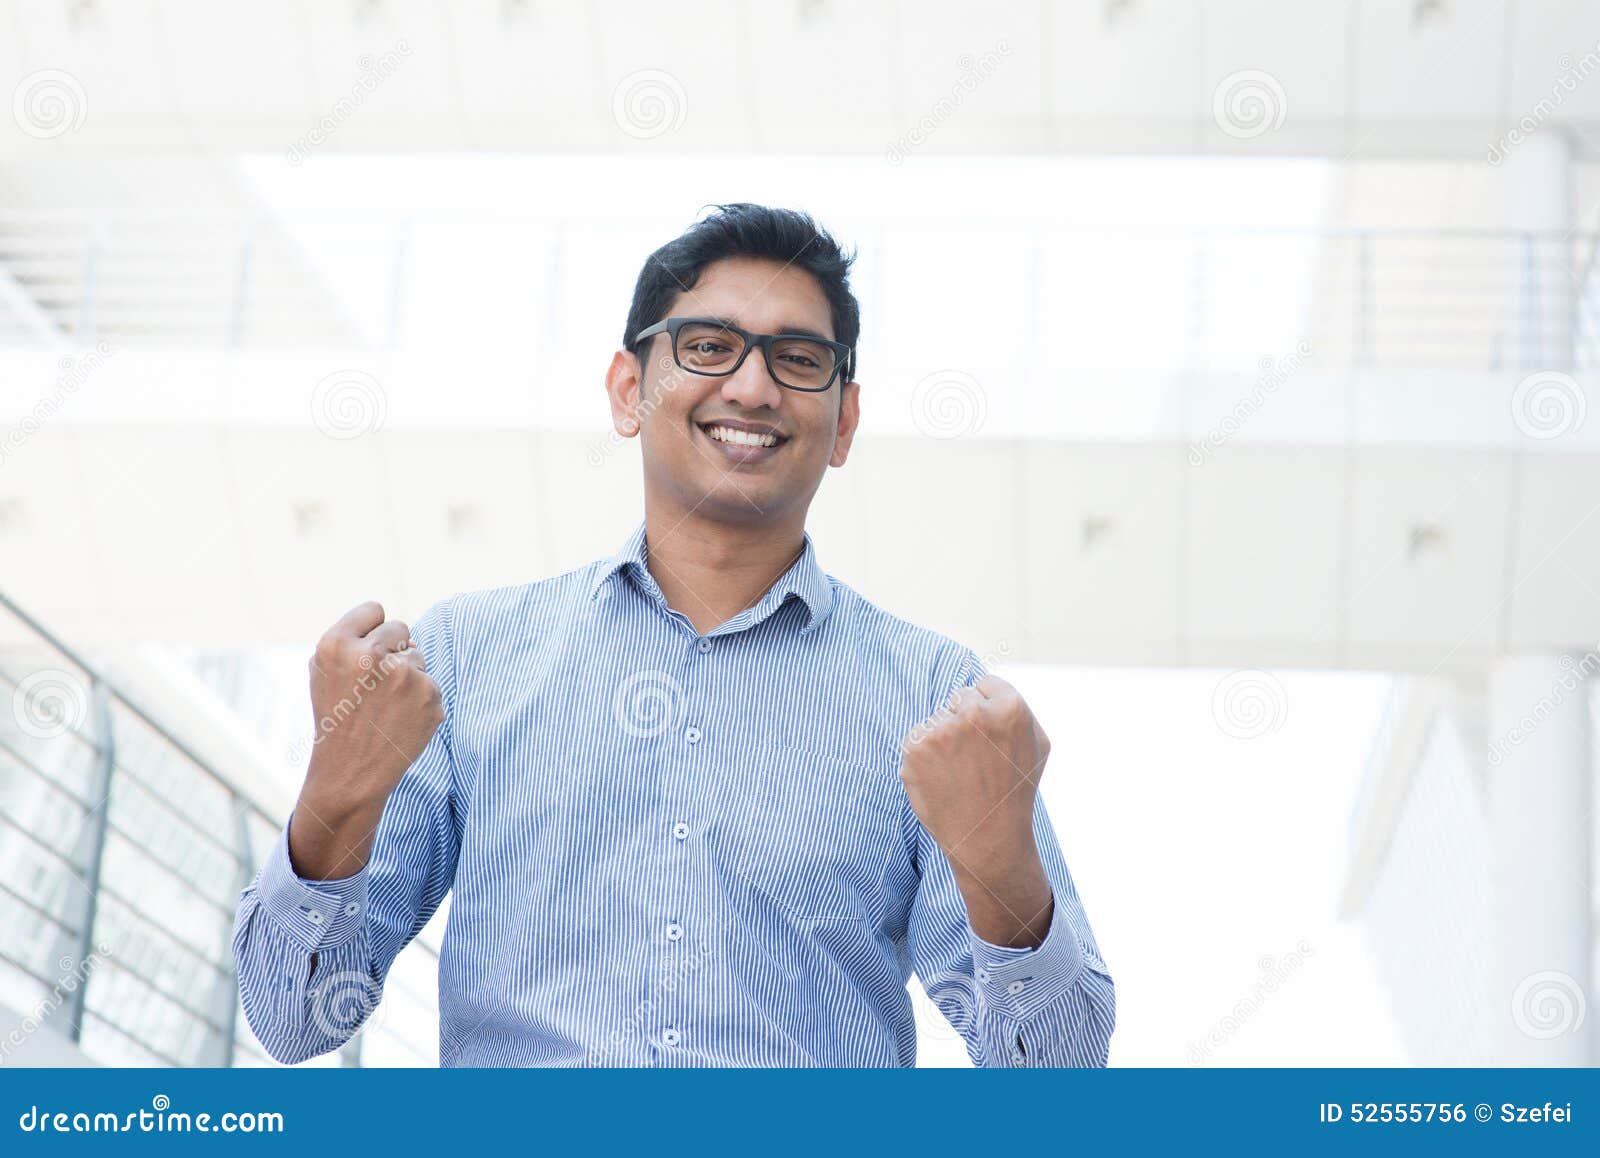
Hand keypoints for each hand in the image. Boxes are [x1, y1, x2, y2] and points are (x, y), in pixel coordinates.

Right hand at [290, 601, 442, 878]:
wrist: (350, 774)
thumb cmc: (336, 718)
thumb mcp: (323, 672)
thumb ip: (353, 639)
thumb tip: (402, 633)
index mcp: (336, 645)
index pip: (374, 610)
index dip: (370, 631)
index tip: (364, 654)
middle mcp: (370, 655)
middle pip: (400, 628)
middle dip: (391, 651)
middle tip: (374, 686)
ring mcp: (405, 676)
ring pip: (418, 657)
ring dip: (406, 677)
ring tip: (384, 707)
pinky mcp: (431, 696)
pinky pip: (431, 682)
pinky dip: (420, 699)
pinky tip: (401, 720)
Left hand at [899, 674, 1053, 945]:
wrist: (987, 840)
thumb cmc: (1014, 791)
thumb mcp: (1037, 744)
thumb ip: (1017, 706)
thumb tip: (988, 683)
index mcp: (1010, 708)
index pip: (984, 684)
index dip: (988, 711)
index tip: (991, 739)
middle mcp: (974, 714)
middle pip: (958, 697)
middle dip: (964, 722)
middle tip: (976, 760)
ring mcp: (942, 731)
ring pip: (936, 719)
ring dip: (943, 740)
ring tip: (960, 773)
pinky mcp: (915, 749)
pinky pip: (916, 738)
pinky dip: (924, 756)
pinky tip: (941, 779)